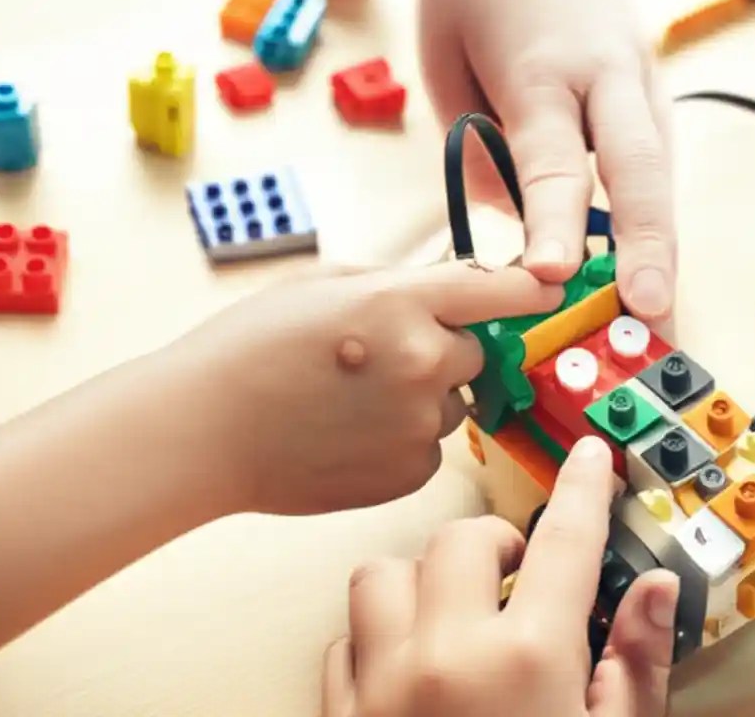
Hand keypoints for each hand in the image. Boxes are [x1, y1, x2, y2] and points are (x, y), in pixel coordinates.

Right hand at [157, 262, 562, 515]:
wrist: (204, 430)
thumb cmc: (250, 348)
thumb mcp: (325, 282)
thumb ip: (400, 282)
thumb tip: (452, 287)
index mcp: (402, 301)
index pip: (505, 289)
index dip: (533, 289)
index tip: (550, 291)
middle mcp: (424, 362)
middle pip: (478, 351)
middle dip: (445, 350)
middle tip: (384, 354)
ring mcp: (420, 424)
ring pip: (454, 405)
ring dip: (422, 399)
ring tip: (352, 399)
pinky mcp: (409, 473)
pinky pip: (430, 449)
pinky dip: (403, 441)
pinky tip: (349, 433)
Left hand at [321, 437, 679, 716]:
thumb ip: (636, 664)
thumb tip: (659, 590)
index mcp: (528, 661)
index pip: (565, 543)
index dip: (582, 490)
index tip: (587, 457)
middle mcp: (447, 660)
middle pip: (460, 540)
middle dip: (494, 545)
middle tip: (518, 579)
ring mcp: (383, 688)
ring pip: (381, 576)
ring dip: (421, 583)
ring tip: (453, 614)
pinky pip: (342, 644)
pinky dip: (375, 641)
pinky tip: (409, 664)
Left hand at [418, 0, 675, 321]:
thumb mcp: (448, 55)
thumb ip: (476, 143)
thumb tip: (508, 221)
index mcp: (545, 67)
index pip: (554, 157)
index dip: (554, 220)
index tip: (550, 275)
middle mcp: (608, 76)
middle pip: (638, 170)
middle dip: (647, 248)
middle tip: (650, 314)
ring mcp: (642, 84)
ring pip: (661, 176)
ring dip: (663, 251)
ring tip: (661, 323)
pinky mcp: (654, 96)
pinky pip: (657, 171)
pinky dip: (656, 226)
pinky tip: (652, 279)